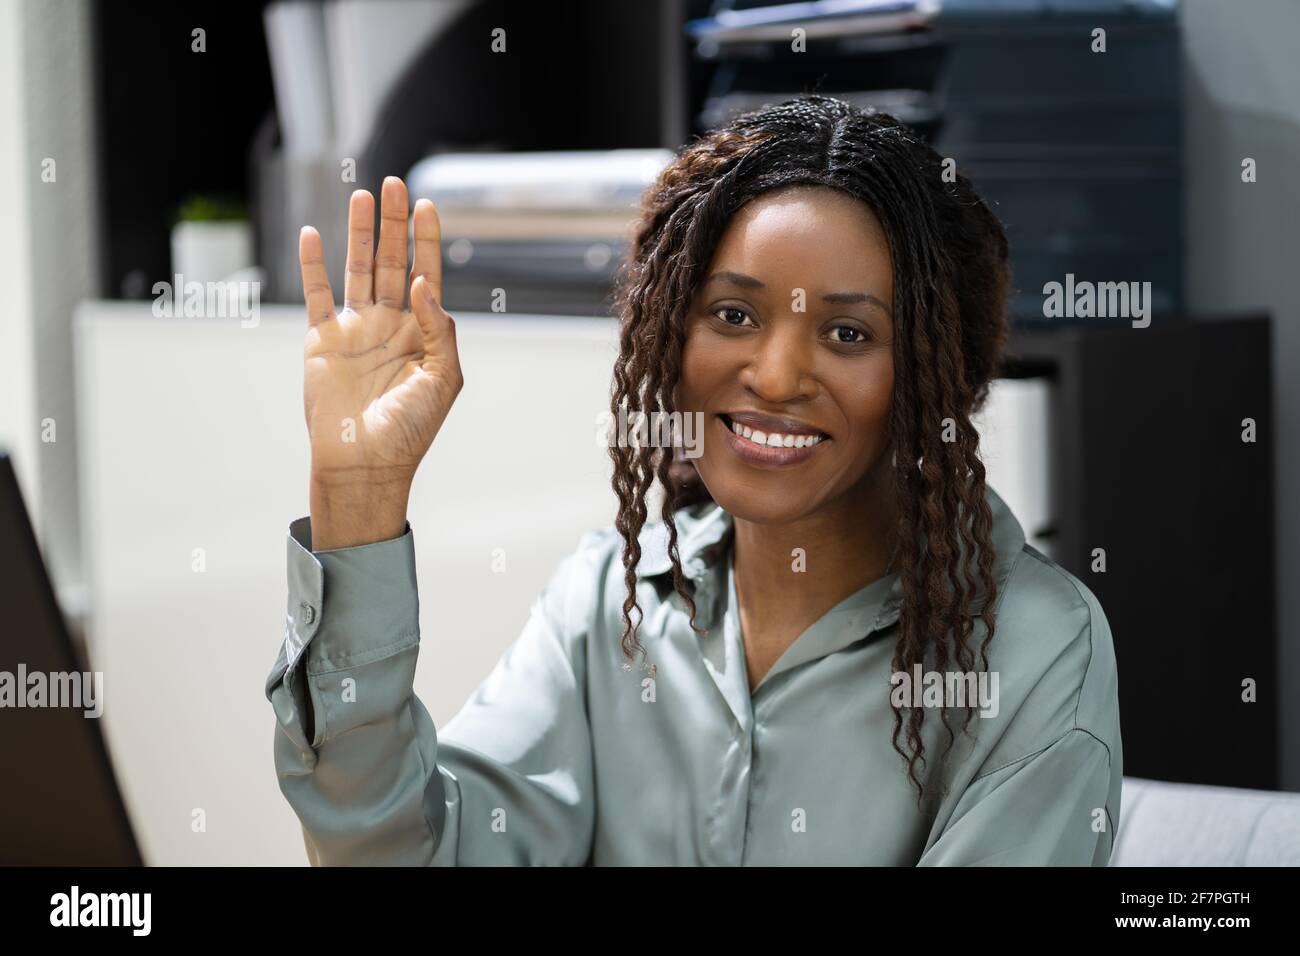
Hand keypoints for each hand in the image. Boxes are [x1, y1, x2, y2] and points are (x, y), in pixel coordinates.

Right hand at [298, 176, 463, 548]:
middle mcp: (389, 325)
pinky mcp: (323, 341)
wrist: (365, 462)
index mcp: (422, 333)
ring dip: (360, 233)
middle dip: (394, 224)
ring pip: (358, 269)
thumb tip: (423, 283)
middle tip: (395, 184)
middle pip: (393, 262)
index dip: (428, 240)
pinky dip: (313, 265)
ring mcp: (356, 330)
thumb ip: (439, 329)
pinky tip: (314, 234)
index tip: (429, 205)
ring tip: (362, 195)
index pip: (427, 274)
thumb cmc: (410, 429)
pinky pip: (318, 295)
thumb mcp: (443, 379)